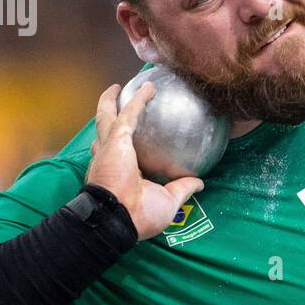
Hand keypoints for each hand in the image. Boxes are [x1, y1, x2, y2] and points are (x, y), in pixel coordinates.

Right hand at [87, 83, 203, 240]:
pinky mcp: (117, 139)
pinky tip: (149, 87)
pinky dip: (138, 99)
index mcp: (118, 174)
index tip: (124, 138)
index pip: (114, 155)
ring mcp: (109, 147)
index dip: (117, 145)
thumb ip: (182, 188)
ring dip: (112, 101)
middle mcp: (109, 159)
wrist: (121, 217)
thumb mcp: (169, 201)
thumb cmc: (140, 216)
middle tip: (114, 105)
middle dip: (106, 118)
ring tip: (118, 89)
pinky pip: (129, 113)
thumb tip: (200, 183)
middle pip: (104, 132)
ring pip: (107, 117)